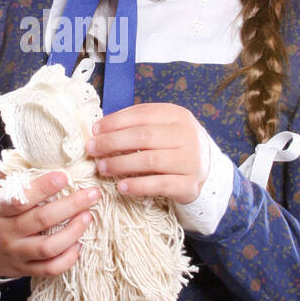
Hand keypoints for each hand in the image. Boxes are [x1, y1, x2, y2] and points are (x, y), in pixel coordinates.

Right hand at [0, 167, 102, 279]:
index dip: (42, 188)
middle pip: (41, 220)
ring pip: (48, 248)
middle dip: (71, 205)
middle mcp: (3, 233)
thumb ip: (11, 171)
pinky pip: (48, 269)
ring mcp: (13, 253)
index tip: (64, 175)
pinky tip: (79, 244)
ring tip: (88, 216)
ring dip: (73, 232)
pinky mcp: (22, 269)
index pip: (19, 199)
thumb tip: (38, 149)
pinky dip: (67, 259)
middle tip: (93, 193)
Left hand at [84, 103, 210, 204]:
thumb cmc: (175, 146)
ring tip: (102, 168)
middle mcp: (187, 135)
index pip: (142, 114)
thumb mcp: (163, 127)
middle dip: (112, 142)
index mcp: (178, 116)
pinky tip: (121, 186)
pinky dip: (137, 186)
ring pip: (149, 160)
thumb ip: (137, 124)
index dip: (115, 122)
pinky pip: (159, 185)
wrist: (207, 170)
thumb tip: (101, 128)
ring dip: (120, 164)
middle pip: (143, 136)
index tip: (95, 130)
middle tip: (92, 149)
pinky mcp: (189, 184)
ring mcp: (190, 161)